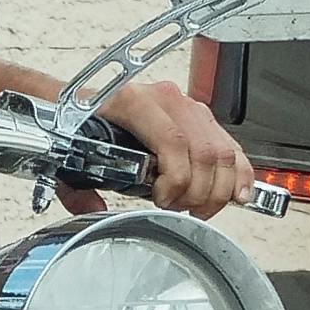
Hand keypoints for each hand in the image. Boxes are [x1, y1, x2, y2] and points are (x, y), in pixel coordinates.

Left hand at [69, 78, 256, 219]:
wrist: (78, 99)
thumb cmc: (77, 122)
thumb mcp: (70, 155)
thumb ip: (78, 188)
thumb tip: (93, 210)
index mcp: (133, 101)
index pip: (174, 142)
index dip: (176, 180)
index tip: (161, 201)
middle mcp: (165, 99)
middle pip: (206, 152)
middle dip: (198, 193)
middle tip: (180, 209)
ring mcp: (187, 106)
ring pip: (223, 152)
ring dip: (217, 190)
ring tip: (196, 208)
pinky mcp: (200, 117)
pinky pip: (232, 147)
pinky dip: (239, 174)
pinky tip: (235, 194)